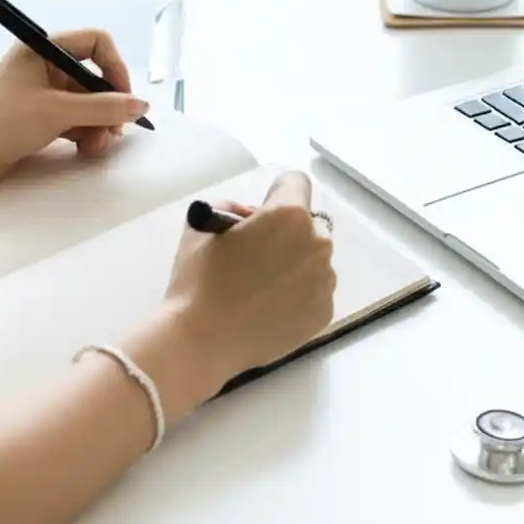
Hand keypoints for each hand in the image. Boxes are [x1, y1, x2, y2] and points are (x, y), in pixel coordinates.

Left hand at [0, 29, 149, 189]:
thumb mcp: (57, 111)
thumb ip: (104, 108)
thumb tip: (140, 106)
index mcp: (42, 49)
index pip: (96, 43)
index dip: (115, 68)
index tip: (123, 97)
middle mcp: (44, 67)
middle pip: (95, 78)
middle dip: (108, 106)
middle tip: (114, 131)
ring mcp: (42, 93)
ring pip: (88, 103)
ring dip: (99, 125)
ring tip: (96, 147)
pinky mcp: (39, 118)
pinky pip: (76, 120)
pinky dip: (85, 134)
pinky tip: (85, 150)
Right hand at [162, 172, 336, 380]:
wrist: (203, 341)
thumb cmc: (198, 280)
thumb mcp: (201, 227)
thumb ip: (230, 210)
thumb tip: (248, 218)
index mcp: (290, 215)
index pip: (296, 183)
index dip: (274, 194)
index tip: (259, 216)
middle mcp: (317, 243)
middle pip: (307, 225)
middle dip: (285, 234)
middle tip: (254, 257)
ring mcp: (325, 280)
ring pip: (313, 260)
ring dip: (294, 265)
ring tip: (259, 288)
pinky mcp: (324, 312)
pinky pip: (314, 292)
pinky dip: (297, 295)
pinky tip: (269, 308)